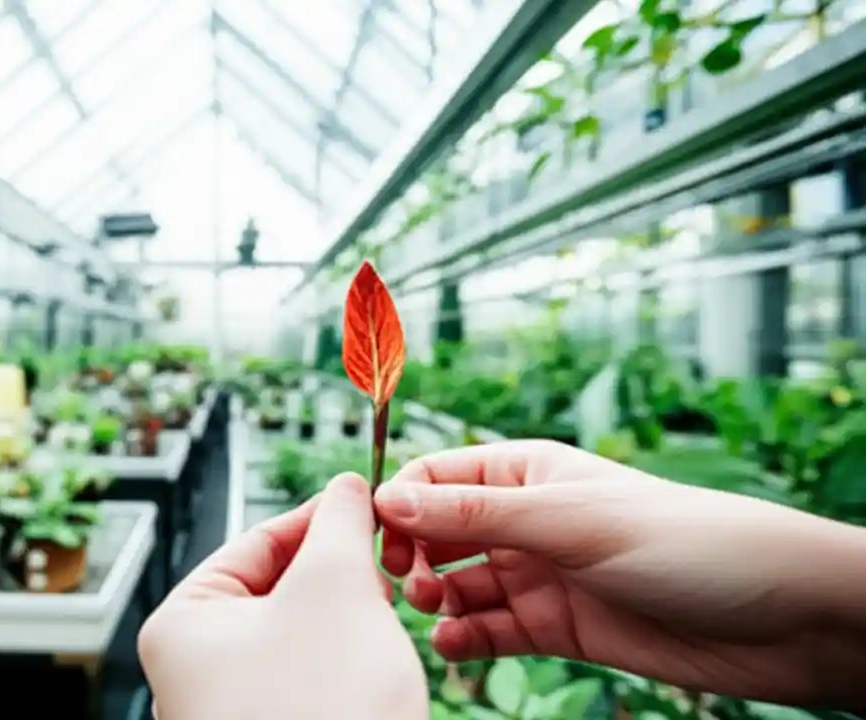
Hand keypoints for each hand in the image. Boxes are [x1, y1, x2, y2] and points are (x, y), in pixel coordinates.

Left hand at [139, 474, 427, 719]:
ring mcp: (228, 710)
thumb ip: (339, 526)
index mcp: (181, 624)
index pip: (255, 541)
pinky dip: (341, 663)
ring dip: (343, 619)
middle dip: (334, 575)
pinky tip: (372, 668)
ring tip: (382, 617)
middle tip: (384, 566)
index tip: (368, 504)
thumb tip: (346, 488)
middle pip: (273, 588)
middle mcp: (192, 670)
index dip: (319, 517)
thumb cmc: (323, 710)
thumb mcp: (336, 590)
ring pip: (294, 636)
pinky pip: (304, 680)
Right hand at [374, 440, 865, 708]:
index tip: (381, 539)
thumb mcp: (573, 519)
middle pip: (438, 533)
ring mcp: (541, 575)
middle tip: (409, 586)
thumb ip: (477, 512)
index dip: (401, 503)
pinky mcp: (557, 627)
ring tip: (435, 616)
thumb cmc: (686, 542)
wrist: (777, 620)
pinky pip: (490, 630)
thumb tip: (387, 499)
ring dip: (435, 601)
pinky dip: (464, 639)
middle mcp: (527, 520)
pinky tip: (454, 647)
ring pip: (459, 585)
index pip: (437, 476)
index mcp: (529, 472)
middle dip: (412, 557)